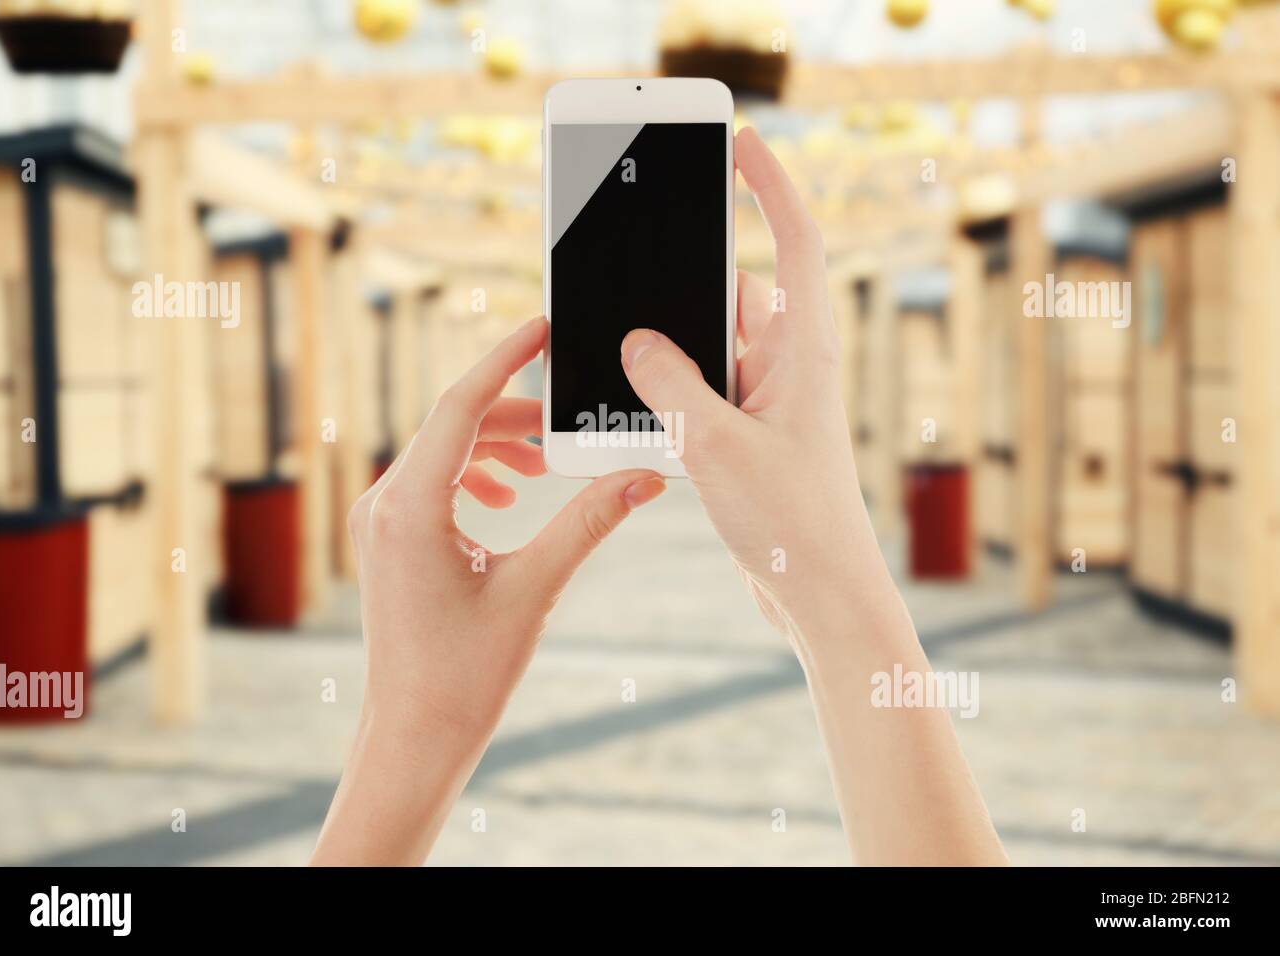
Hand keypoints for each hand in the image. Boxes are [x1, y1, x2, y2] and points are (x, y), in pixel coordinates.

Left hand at [312, 316, 663, 864]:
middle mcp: (383, 504)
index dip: (505, 360)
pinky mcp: (385, 537)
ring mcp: (378, 521)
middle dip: (512, 415)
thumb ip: (589, 522)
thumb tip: (643, 477)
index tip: (540, 327)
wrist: (415, 732)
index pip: (459, 406)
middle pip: (451, 424)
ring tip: (543, 466)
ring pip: (440, 451)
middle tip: (565, 420)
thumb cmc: (466, 673)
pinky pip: (428, 479)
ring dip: (494, 447)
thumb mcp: (536, 588)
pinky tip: (507, 497)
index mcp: (411, 508)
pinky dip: (472, 474)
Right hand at [620, 127, 890, 651]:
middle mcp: (791, 367)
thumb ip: (670, 385)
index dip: (770, 186)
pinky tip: (634, 405)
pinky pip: (704, 388)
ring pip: (714, 345)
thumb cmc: (793, 524)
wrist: (821, 595)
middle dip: (692, 278)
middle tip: (643, 258)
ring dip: (674, 346)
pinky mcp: (750, 435)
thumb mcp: (716, 447)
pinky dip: (671, 388)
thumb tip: (637, 340)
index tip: (742, 143)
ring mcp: (771, 401)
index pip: (794, 243)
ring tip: (627, 349)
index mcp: (802, 352)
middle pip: (739, 293)